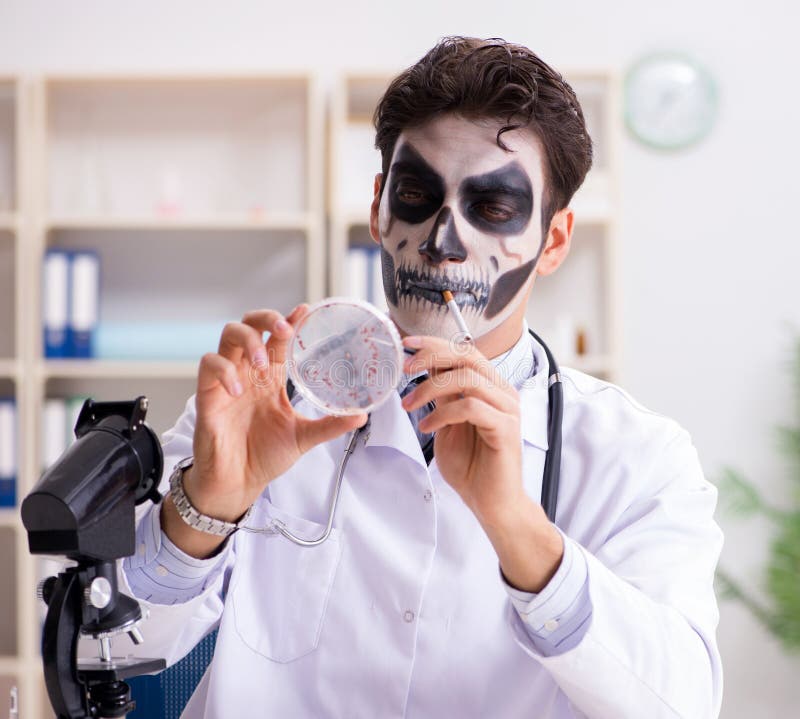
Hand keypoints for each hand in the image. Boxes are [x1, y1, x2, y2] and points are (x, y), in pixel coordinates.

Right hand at [163, 305, 366, 556]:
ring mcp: (226, 380)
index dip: (290, 320)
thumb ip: (329, 425)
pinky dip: (224, 371)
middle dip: (265, 318)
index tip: (306, 310)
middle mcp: (248, 372)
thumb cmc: (265, 456)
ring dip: (247, 341)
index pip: (278, 338)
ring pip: (227, 336)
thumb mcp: (303, 436)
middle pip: (250, 325)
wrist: (238, 483)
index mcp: (271, 377)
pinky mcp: (208, 395)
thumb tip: (362, 416)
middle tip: (284, 328)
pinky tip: (239, 388)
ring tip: (263, 362)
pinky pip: (208, 367)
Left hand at [400, 334, 561, 591]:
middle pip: (467, 356)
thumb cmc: (471, 466)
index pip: (464, 351)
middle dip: (431, 356)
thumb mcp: (447, 422)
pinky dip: (443, 414)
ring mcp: (507, 408)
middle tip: (404, 369)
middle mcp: (502, 392)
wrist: (490, 503)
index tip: (406, 343)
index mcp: (490, 386)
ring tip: (409, 406)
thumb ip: (442, 396)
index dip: (434, 343)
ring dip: (430, 389)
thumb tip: (424, 367)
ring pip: (467, 379)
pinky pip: (471, 408)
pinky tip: (427, 427)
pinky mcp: (505, 428)